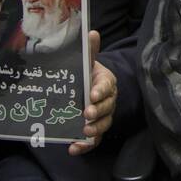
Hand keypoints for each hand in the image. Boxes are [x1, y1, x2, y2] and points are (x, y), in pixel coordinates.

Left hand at [69, 31, 116, 154]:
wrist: (89, 89)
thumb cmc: (88, 75)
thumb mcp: (88, 62)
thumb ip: (89, 51)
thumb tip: (91, 31)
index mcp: (105, 82)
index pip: (106, 86)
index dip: (100, 91)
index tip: (92, 95)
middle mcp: (107, 101)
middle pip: (107, 107)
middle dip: (98, 112)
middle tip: (86, 114)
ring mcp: (102, 117)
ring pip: (103, 125)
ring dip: (94, 130)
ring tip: (83, 132)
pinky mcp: (95, 130)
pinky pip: (93, 140)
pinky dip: (84, 146)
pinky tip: (73, 149)